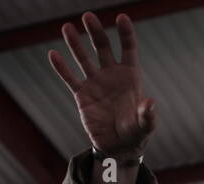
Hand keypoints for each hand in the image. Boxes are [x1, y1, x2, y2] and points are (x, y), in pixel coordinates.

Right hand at [48, 11, 155, 159]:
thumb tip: (150, 103)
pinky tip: (53, 54)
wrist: (118, 147)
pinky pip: (70, 78)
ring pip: (84, 58)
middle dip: (96, 32)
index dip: (126, 33)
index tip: (121, 18)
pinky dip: (61, 68)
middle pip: (103, 47)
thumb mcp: (144, 126)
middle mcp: (111, 75)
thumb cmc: (136, 134)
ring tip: (67, 27)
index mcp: (130, 77)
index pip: (128, 49)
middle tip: (88, 16)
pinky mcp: (81, 95)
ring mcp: (95, 83)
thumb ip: (147, 115)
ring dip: (75, 43)